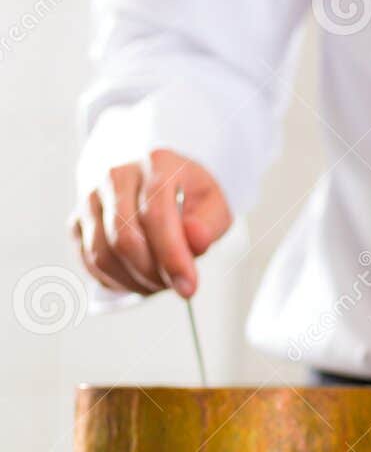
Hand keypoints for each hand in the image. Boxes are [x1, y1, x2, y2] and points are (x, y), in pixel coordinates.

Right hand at [72, 149, 231, 297]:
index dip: (172, 256)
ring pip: (101, 254)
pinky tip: (138, 280)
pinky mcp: (76, 221)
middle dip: (153, 273)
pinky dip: (114, 280)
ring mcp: (89, 199)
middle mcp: (115, 177)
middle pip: (124, 238)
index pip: (157, 215)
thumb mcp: (212, 200)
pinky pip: (89, 261)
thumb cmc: (184, 190)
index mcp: (155, 164)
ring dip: (133, 281)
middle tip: (177, 286)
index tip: (188, 287)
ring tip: (161, 283)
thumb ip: (209, 222)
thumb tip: (195, 240)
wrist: (147, 172)